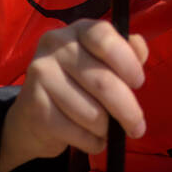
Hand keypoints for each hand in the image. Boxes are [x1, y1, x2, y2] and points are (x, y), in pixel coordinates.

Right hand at [0, 19, 147, 171]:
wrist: (31, 114)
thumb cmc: (77, 83)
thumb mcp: (101, 62)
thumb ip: (125, 52)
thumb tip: (140, 49)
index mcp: (78, 30)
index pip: (103, 36)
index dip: (127, 61)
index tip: (139, 83)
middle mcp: (56, 45)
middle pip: (102, 81)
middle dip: (127, 110)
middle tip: (138, 127)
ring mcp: (42, 74)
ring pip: (92, 113)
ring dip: (106, 129)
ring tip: (105, 129)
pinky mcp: (35, 107)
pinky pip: (77, 133)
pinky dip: (92, 142)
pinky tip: (90, 137)